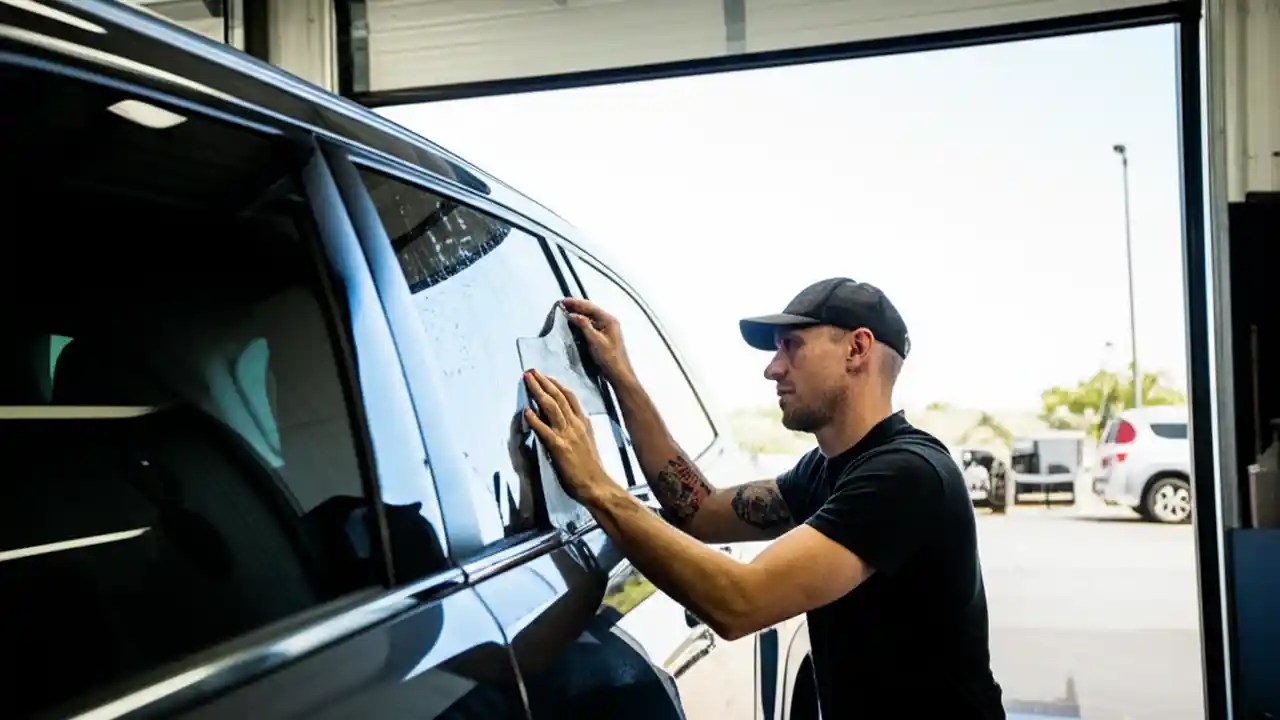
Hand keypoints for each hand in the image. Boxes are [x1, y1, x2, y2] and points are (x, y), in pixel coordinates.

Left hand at [523, 369, 612, 504]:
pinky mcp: (559, 447)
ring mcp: (567, 435)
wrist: (597, 486)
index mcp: (583, 423)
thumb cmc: (591, 469)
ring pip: (551, 407)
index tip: (546, 376)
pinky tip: (525, 410)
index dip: (556, 385)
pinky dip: (534, 419)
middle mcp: (576, 425)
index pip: (570, 397)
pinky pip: (544, 430)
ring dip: (537, 391)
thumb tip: (566, 421)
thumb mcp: (587, 442)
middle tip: (531, 371)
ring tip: (527, 380)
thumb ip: (577, 430)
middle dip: (543, 382)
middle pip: (558, 397)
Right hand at [560, 298, 634, 384]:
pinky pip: (592, 324)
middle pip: (590, 310)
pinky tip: (574, 323)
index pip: (590, 307)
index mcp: (609, 320)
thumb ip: (584, 325)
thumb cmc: (609, 358)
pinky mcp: (605, 336)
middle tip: (561, 305)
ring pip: (591, 317)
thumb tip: (572, 314)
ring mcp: (608, 328)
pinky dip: (582, 322)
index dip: (575, 303)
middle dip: (576, 307)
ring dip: (578, 313)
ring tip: (565, 312)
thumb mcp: (595, 340)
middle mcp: (609, 321)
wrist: (619, 374)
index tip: (562, 302)